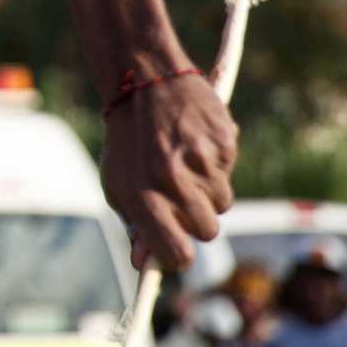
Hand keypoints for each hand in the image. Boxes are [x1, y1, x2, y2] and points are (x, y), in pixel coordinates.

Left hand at [99, 70, 235, 272]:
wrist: (143, 82)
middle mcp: (175, 183)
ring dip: (207, 191)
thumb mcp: (117, 184)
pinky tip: (194, 143)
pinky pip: (229, 171)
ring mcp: (204, 163)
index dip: (178, 255)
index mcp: (144, 197)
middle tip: (180, 197)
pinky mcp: (225, 143)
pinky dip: (216, 164)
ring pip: (222, 202)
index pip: (178, 255)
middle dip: (197, 221)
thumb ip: (134, 225)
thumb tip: (143, 265)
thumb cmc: (127, 141)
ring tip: (184, 163)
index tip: (175, 248)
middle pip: (207, 232)